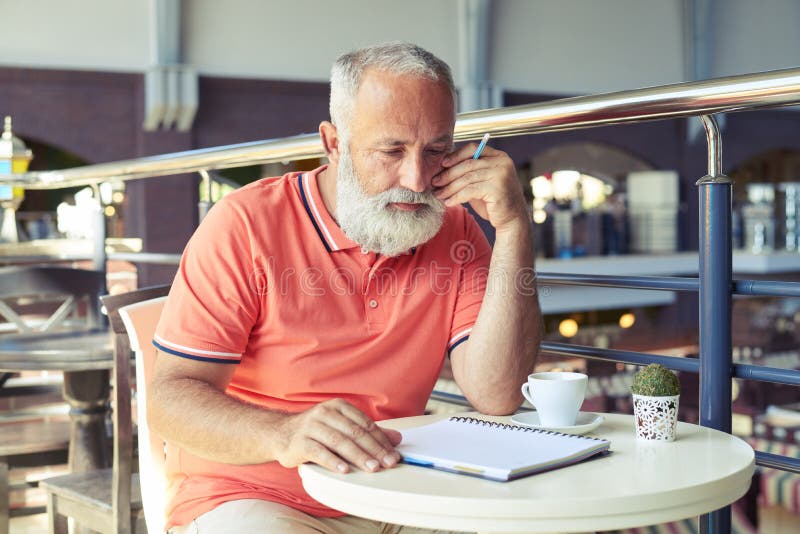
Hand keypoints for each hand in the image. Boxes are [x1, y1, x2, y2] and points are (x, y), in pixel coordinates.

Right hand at [273, 398, 401, 473]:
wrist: (280, 434)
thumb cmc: (315, 432)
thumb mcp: (342, 428)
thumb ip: (368, 433)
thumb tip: (396, 438)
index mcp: (338, 407)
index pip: (365, 424)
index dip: (381, 440)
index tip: (394, 454)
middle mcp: (325, 413)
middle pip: (355, 432)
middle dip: (374, 449)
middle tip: (388, 462)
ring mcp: (311, 426)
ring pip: (340, 442)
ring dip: (358, 456)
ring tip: (372, 468)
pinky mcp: (300, 442)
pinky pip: (319, 452)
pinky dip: (333, 461)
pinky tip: (344, 470)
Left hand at [433, 143, 528, 232]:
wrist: (511, 219)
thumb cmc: (493, 201)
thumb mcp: (481, 182)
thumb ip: (469, 172)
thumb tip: (442, 167)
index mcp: (499, 156)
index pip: (473, 149)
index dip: (456, 155)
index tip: (442, 164)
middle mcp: (502, 163)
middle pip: (468, 164)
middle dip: (448, 174)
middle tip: (434, 183)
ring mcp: (501, 175)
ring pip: (467, 178)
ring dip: (449, 187)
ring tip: (438, 195)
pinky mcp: (497, 189)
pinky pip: (470, 190)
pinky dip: (456, 197)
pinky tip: (448, 202)